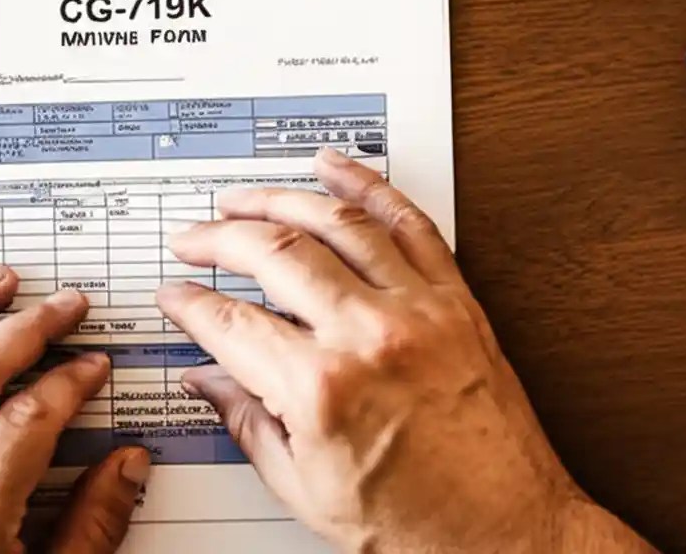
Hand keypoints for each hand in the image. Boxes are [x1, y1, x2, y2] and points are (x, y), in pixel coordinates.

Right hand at [157, 148, 655, 553]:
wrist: (509, 532)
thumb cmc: (419, 526)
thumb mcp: (307, 491)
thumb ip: (248, 425)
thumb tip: (207, 382)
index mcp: (322, 389)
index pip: (231, 323)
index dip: (191, 304)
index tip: (176, 295)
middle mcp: (370, 336)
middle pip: (275, 254)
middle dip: (220, 239)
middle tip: (196, 238)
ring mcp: (418, 310)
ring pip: (337, 223)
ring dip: (282, 199)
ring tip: (246, 196)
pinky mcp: (456, 302)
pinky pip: (410, 223)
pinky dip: (369, 186)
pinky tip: (336, 168)